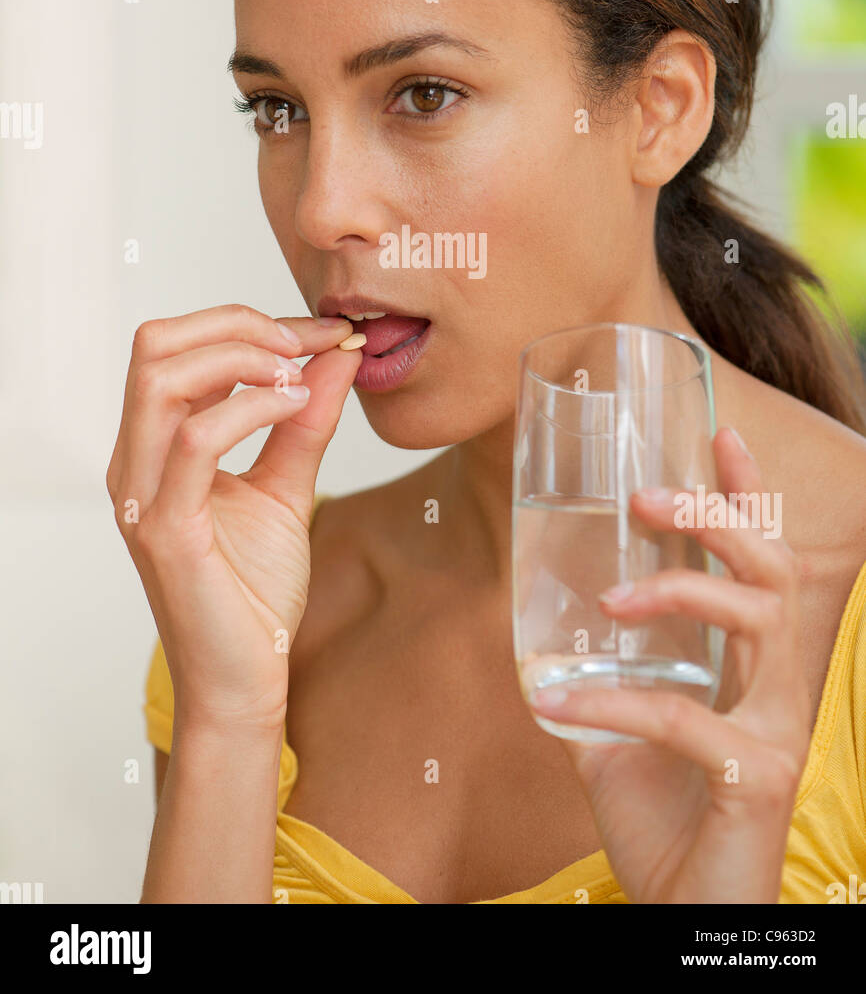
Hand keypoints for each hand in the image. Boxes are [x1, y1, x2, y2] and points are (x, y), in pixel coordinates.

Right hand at [106, 304, 357, 733]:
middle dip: (237, 324)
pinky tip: (295, 408)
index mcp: (151, 449)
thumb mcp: (288, 485)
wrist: (246, 677)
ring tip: (298, 375)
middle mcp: (133, 464)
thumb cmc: (255, 590)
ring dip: (241, 358)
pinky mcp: (166, 530)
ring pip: (162, 379)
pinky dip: (250, 407)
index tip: (320, 331)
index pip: (173, 347)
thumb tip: (335, 353)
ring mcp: (142, 497)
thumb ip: (305, 419)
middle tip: (304, 343)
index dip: (246, 322)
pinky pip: (195, 441)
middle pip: (155, 344)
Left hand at [532, 427, 810, 903]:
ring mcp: (775, 731)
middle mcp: (775, 688)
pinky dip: (615, 703)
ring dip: (680, 591)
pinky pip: (682, 718)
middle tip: (649, 496)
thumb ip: (599, 690)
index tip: (719, 432)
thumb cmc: (667, 825)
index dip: (748, 495)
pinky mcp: (754, 778)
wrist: (686, 916)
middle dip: (716, 518)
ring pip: (758, 621)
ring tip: (611, 597)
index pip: (763, 562)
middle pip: (774, 572)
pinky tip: (564, 704)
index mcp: (749, 668)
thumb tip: (545, 651)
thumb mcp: (621, 740)